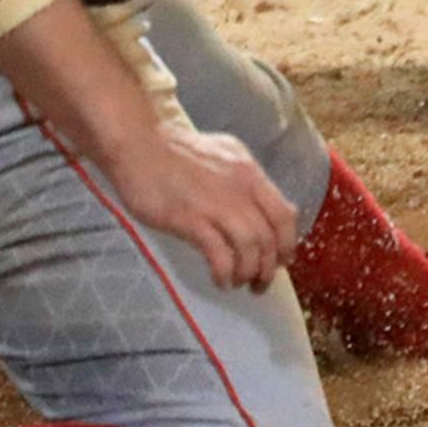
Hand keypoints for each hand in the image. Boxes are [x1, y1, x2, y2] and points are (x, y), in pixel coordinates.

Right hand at [96, 121, 299, 290]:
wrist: (139, 144)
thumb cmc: (176, 151)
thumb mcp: (225, 155)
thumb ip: (245, 180)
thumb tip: (262, 207)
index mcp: (250, 173)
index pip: (284, 215)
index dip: (287, 244)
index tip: (280, 261)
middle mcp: (240, 189)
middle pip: (270, 236)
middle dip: (269, 266)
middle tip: (260, 282)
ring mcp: (215, 204)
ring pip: (250, 247)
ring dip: (248, 272)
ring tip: (239, 283)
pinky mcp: (190, 218)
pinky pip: (219, 253)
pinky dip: (225, 272)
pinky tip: (220, 279)